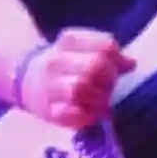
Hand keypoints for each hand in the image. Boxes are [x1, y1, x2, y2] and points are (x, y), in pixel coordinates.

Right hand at [18, 28, 134, 129]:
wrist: (26, 80)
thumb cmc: (64, 65)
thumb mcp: (83, 50)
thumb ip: (107, 53)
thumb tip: (130, 63)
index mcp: (68, 41)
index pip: (105, 46)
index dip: (118, 60)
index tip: (118, 68)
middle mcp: (55, 60)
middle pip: (94, 66)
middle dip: (109, 79)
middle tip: (108, 87)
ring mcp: (49, 86)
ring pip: (80, 88)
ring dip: (99, 98)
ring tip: (100, 102)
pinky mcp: (48, 111)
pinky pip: (72, 114)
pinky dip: (87, 116)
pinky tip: (89, 113)